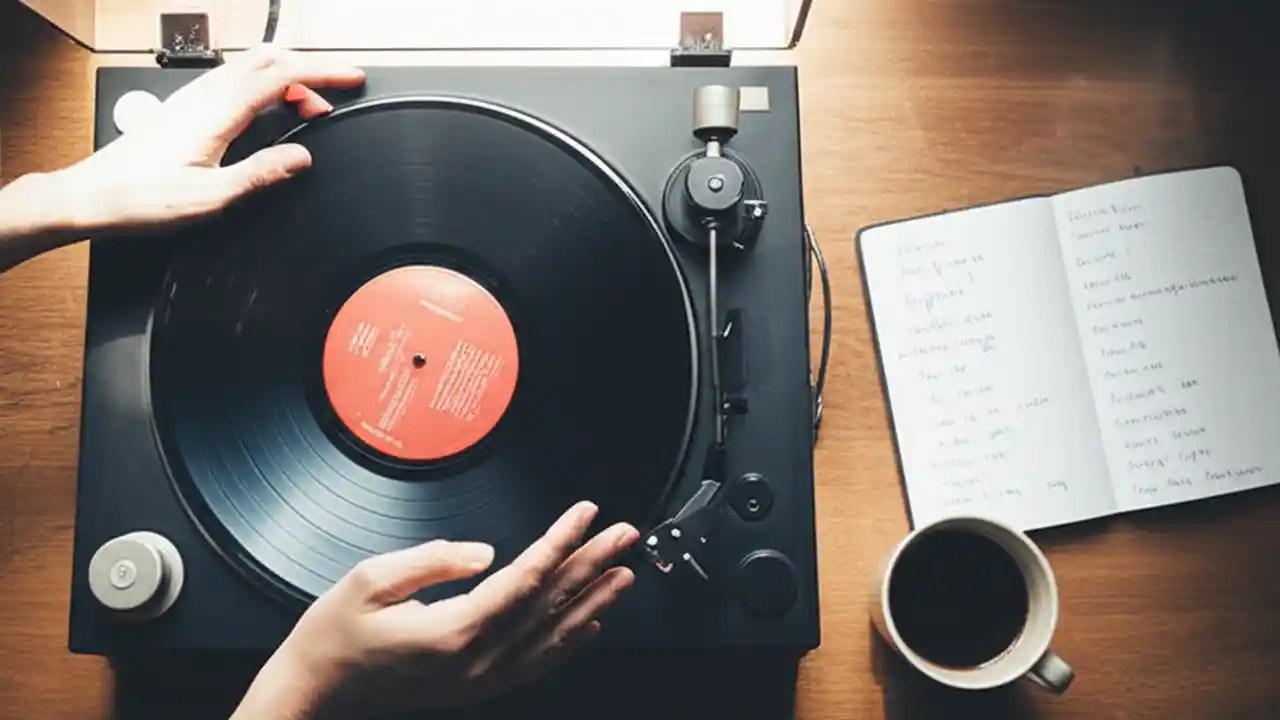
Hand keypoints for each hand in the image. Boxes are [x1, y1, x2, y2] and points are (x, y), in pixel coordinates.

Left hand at [61, 45, 364, 235]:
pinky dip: (264, 88)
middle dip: (309, 71)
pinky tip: (269, 111)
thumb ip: (260, 174)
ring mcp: (192, 99)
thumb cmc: (140, 199)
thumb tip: (301, 157)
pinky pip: (233, 82)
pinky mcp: (184, 108)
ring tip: (310, 106)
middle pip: (266, 60)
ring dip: (286, 79)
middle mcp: (203, 97)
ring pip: (249, 68)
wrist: (90, 197)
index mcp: (217, 112)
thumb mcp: (211, 197)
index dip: (322, 74)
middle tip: (336, 94)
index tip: (351, 79)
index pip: (280, 76)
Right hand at [233, 502, 639, 718]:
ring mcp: (479, 680)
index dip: (561, 541)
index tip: (585, 513)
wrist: (315, 693)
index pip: (525, 577)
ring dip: (593, 602)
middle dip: (591, 564)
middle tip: (625, 535)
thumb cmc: (335, 636)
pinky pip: (535, 666)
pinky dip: (568, 644)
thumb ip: (434, 559)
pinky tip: (589, 626)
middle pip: (550, 605)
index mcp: (453, 630)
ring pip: (552, 638)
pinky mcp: (474, 688)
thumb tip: (485, 552)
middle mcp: (476, 660)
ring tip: (623, 574)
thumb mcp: (370, 580)